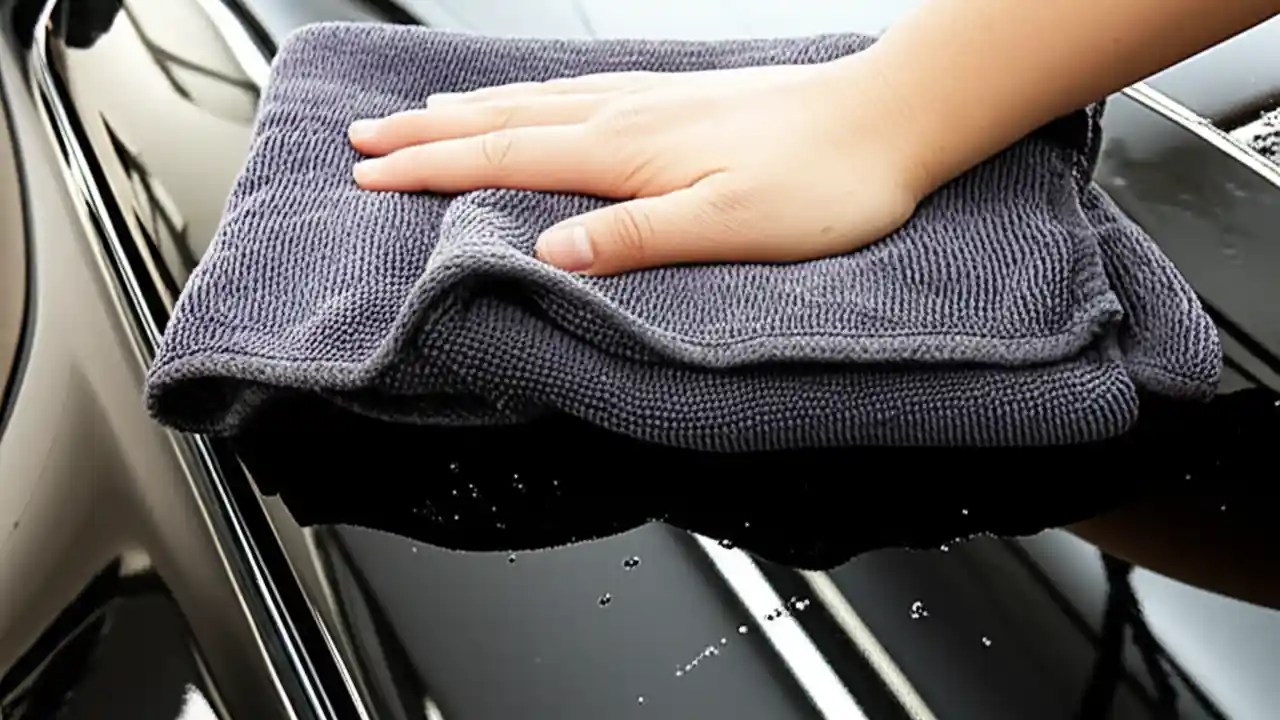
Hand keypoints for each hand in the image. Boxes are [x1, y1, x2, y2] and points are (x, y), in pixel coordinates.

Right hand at [348, 52, 932, 275]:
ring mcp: (651, 101)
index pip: (505, 159)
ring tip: (425, 114)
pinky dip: (532, 98)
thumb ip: (636, 239)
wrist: (889, 117)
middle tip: (367, 140)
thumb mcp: (728, 225)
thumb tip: (553, 253)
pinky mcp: (679, 100)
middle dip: (429, 134)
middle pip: (505, 122)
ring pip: (537, 102)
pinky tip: (533, 101)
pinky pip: (578, 94)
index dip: (433, 169)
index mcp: (626, 150)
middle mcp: (627, 115)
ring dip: (471, 111)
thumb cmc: (824, 179)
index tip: (372, 177)